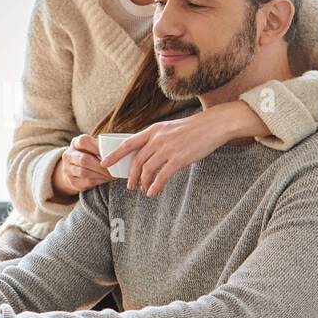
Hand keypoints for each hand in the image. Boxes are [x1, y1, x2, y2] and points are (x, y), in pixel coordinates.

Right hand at [51, 133, 112, 200]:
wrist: (73, 168)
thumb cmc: (88, 154)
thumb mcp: (91, 146)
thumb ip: (101, 146)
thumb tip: (118, 150)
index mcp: (75, 143)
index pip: (84, 141)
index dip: (97, 147)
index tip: (109, 152)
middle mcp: (68, 155)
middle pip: (84, 159)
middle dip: (101, 165)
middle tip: (114, 168)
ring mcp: (68, 169)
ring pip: (85, 172)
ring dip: (101, 174)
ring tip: (112, 175)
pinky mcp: (72, 182)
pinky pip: (87, 182)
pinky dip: (99, 181)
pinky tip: (106, 179)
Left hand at [100, 101, 267, 197]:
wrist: (213, 125)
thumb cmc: (193, 129)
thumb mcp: (170, 128)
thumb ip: (156, 139)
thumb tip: (145, 154)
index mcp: (153, 130)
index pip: (128, 143)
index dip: (114, 154)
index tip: (105, 163)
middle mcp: (157, 139)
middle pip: (136, 161)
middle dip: (131, 176)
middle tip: (130, 186)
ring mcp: (168, 149)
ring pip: (147, 170)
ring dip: (143, 183)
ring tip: (143, 190)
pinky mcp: (179, 159)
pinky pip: (161, 177)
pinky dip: (154, 187)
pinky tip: (152, 192)